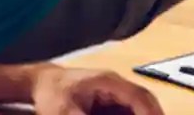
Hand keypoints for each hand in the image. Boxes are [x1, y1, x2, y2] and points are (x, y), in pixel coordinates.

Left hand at [31, 66, 163, 114]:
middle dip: (153, 114)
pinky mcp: (108, 99)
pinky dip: (134, 114)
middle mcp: (116, 84)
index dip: (150, 112)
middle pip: (144, 99)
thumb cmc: (52, 95)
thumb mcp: (64, 113)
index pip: (139, 96)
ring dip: (144, 114)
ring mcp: (113, 91)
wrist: (40, 83)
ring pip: (137, 105)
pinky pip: (128, 109)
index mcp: (109, 82)